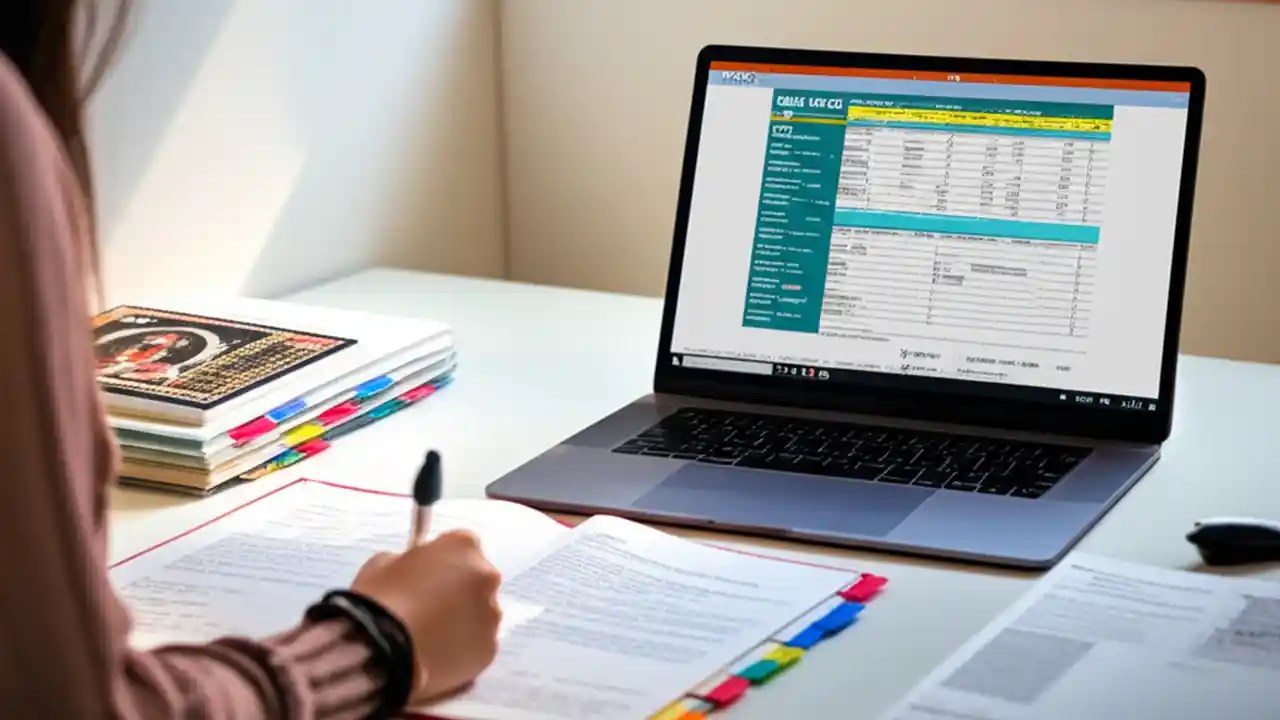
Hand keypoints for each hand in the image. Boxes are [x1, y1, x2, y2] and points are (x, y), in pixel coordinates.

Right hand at [352, 530, 502, 702]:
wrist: (382, 656)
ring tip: (429, 635)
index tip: (428, 573)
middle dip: (457, 588)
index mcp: (463, 545)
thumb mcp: (382, 564)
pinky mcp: (489, 648)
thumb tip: (412, 568)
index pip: (461, 544)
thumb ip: (407, 560)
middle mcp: (486, 575)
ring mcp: (491, 613)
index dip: (442, 559)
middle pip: (476, 577)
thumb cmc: (380, 603)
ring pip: (480, 612)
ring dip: (462, 619)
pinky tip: (435, 654)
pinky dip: (462, 647)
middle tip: (428, 606)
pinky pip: (478, 643)